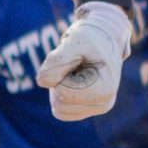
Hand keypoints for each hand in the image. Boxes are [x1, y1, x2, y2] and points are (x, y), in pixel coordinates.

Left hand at [36, 0, 134, 121]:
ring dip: (60, 85)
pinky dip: (61, 93)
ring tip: (75, 69)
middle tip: (75, 63)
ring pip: (57, 107)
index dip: (61, 71)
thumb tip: (43, 82)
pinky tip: (74, 79)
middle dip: (60, 79)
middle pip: (59, 102)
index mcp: (104, 90)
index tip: (77, 58)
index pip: (62, 92)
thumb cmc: (91, 37)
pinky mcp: (86, 110)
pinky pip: (59, 111)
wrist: (104, 36)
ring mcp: (95, 109)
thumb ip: (57, 60)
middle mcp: (103, 104)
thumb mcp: (75, 41)